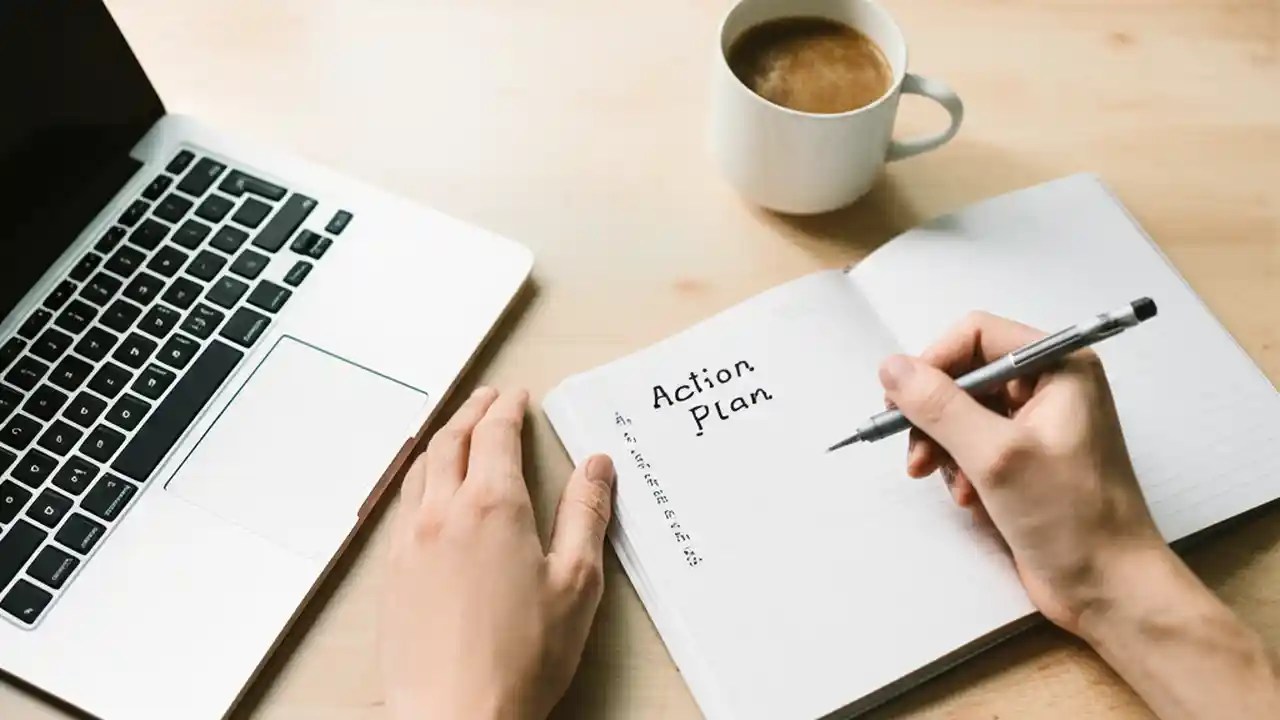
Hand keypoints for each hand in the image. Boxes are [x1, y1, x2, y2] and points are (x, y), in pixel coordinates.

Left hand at [379, 387, 615, 719]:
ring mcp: (411, 540)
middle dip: (472, 411)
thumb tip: (596, 466)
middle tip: (488, 398)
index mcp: (493, 506)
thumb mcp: (576, 583)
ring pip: (421, 467)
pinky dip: (420, 476)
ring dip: (442, 438)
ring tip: (457, 429)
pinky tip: (428, 488)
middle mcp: (443, 512)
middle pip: (451, 440)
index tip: (517, 397)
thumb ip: (586, 516)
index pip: (495, 435)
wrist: (454, 715)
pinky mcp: (393, 570)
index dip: (508, 408)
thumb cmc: (519, 659)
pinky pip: (403, 502)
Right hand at [879, 311, 1279, 719]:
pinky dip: (961, 469)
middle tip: (917, 453)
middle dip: (935, 416)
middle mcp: (1050, 386)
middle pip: (965, 375)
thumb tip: (891, 367)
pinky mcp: (1025, 460)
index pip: (977, 335)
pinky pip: (972, 446)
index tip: (903, 401)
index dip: (934, 362)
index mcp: (1059, 366)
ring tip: (952, 485)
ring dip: (945, 448)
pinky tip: (970, 499)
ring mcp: (1038, 424)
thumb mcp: (996, 456)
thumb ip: (940, 406)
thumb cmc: (1072, 518)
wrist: (1110, 588)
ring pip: (962, 413)